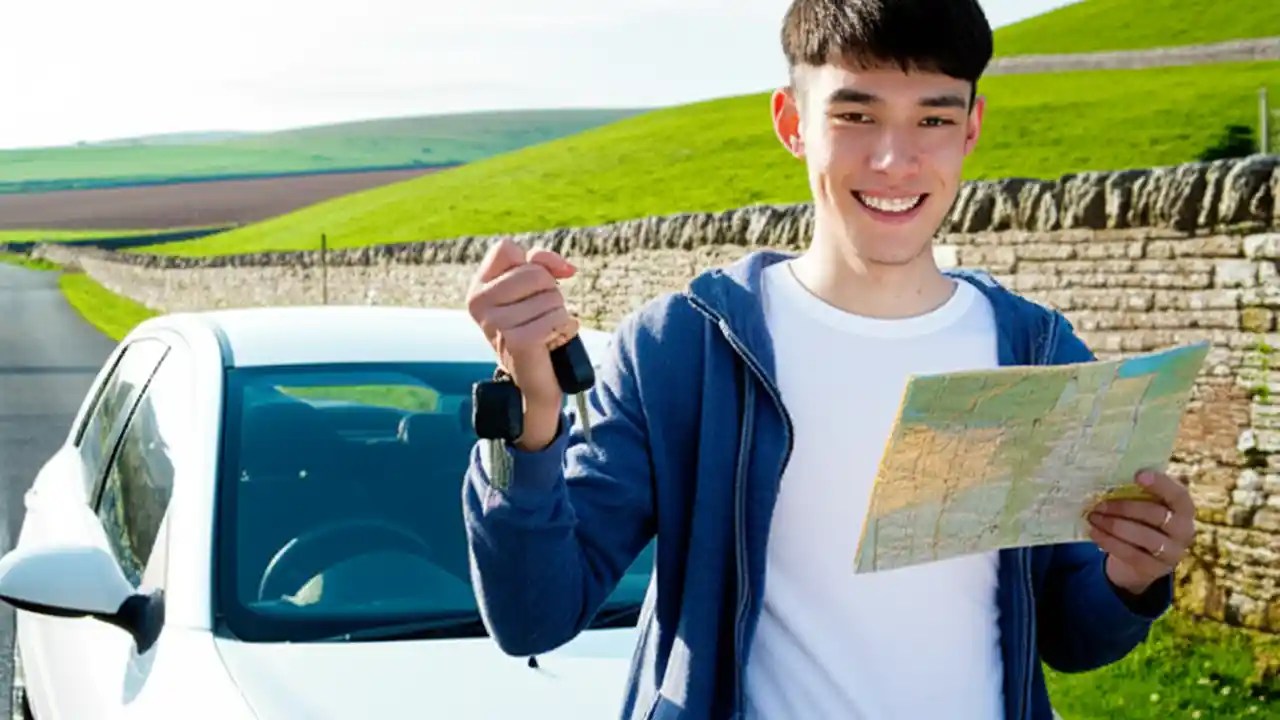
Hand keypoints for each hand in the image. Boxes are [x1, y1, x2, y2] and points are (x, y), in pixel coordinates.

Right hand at [466, 239, 578, 448]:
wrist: (534, 382)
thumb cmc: (535, 330)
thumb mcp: (532, 292)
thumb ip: (541, 265)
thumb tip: (566, 269)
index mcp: (478, 289)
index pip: (507, 249)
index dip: (537, 260)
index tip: (550, 278)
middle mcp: (480, 304)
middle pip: (535, 272)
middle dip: (551, 292)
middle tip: (541, 316)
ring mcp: (495, 323)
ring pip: (551, 296)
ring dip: (559, 314)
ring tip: (544, 331)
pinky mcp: (517, 341)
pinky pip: (558, 317)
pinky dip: (565, 329)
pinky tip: (551, 342)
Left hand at [1087, 469, 1196, 596]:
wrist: (1139, 561)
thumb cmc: (1140, 523)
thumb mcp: (1143, 506)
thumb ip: (1136, 492)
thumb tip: (1111, 475)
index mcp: (1184, 509)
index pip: (1178, 495)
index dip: (1161, 484)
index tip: (1138, 475)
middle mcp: (1184, 531)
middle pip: (1157, 516)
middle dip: (1125, 508)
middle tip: (1099, 504)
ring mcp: (1172, 553)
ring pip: (1145, 537)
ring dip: (1115, 525)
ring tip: (1093, 517)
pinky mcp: (1155, 569)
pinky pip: (1132, 554)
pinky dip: (1110, 542)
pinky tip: (1094, 532)